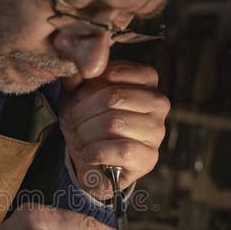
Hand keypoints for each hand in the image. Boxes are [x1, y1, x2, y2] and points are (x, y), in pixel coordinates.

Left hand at [59, 62, 169, 198]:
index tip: (75, 100)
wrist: (91, 160)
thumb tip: (77, 69)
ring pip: (115, 124)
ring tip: (79, 138)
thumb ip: (78, 77)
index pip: (113, 73)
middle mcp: (158, 103)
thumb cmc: (88, 121)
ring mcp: (157, 131)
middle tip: (72, 122)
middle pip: (113, 98)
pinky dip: (95, 153)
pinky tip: (88, 154)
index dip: (86, 87)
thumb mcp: (78, 94)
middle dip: (83, 111)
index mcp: (146, 79)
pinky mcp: (149, 157)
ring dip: (86, 133)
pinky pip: (120, 150)